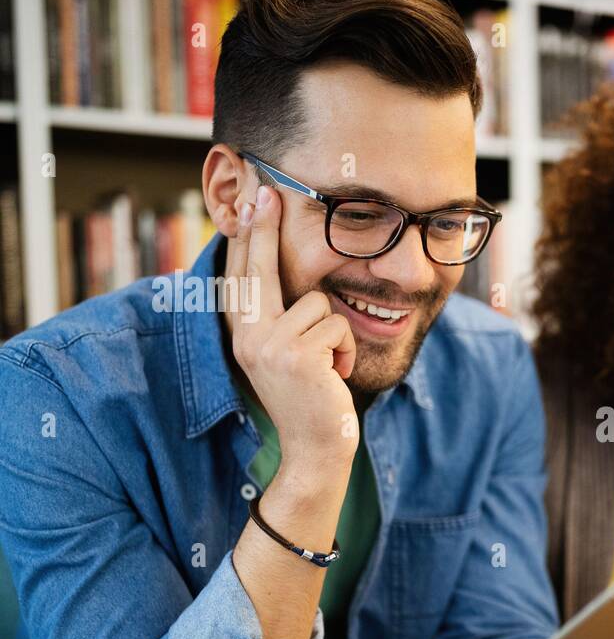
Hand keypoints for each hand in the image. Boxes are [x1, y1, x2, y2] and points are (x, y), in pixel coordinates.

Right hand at [227, 184, 358, 471]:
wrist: (316, 448)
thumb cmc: (310, 399)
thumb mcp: (285, 355)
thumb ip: (278, 318)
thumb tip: (277, 271)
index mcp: (241, 334)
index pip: (240, 275)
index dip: (246, 237)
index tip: (251, 199)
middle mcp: (247, 336)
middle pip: (257, 269)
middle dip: (262, 227)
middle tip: (266, 189)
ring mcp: (268, 345)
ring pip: (320, 304)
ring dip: (336, 336)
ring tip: (327, 366)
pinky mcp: (296, 355)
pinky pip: (338, 326)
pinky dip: (347, 351)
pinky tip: (335, 376)